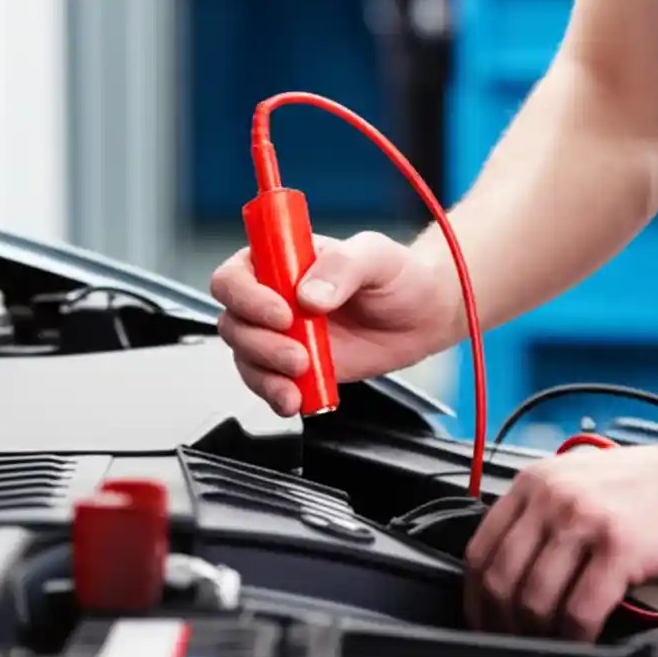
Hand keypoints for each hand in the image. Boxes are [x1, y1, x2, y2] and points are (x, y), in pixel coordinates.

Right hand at [210, 231, 458, 415]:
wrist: (423, 315)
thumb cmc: (399, 275)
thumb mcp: (376, 257)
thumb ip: (342, 267)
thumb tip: (309, 295)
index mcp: (282, 260)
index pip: (235, 276)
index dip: (247, 297)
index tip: (283, 313)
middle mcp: (274, 297)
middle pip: (234, 322)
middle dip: (260, 344)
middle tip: (298, 354)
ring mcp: (282, 335)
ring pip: (246, 358)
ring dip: (266, 374)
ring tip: (301, 376)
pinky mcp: (296, 368)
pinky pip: (269, 385)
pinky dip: (276, 396)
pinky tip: (296, 399)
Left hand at [463, 429, 657, 640]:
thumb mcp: (599, 487)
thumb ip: (557, 520)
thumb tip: (524, 576)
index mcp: (542, 479)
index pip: (481, 550)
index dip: (478, 601)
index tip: (488, 627)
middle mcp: (556, 492)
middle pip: (499, 580)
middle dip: (503, 629)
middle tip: (521, 652)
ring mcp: (587, 516)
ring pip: (532, 601)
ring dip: (540, 640)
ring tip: (556, 654)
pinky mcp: (621, 544)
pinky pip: (578, 612)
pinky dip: (576, 641)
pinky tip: (588, 646)